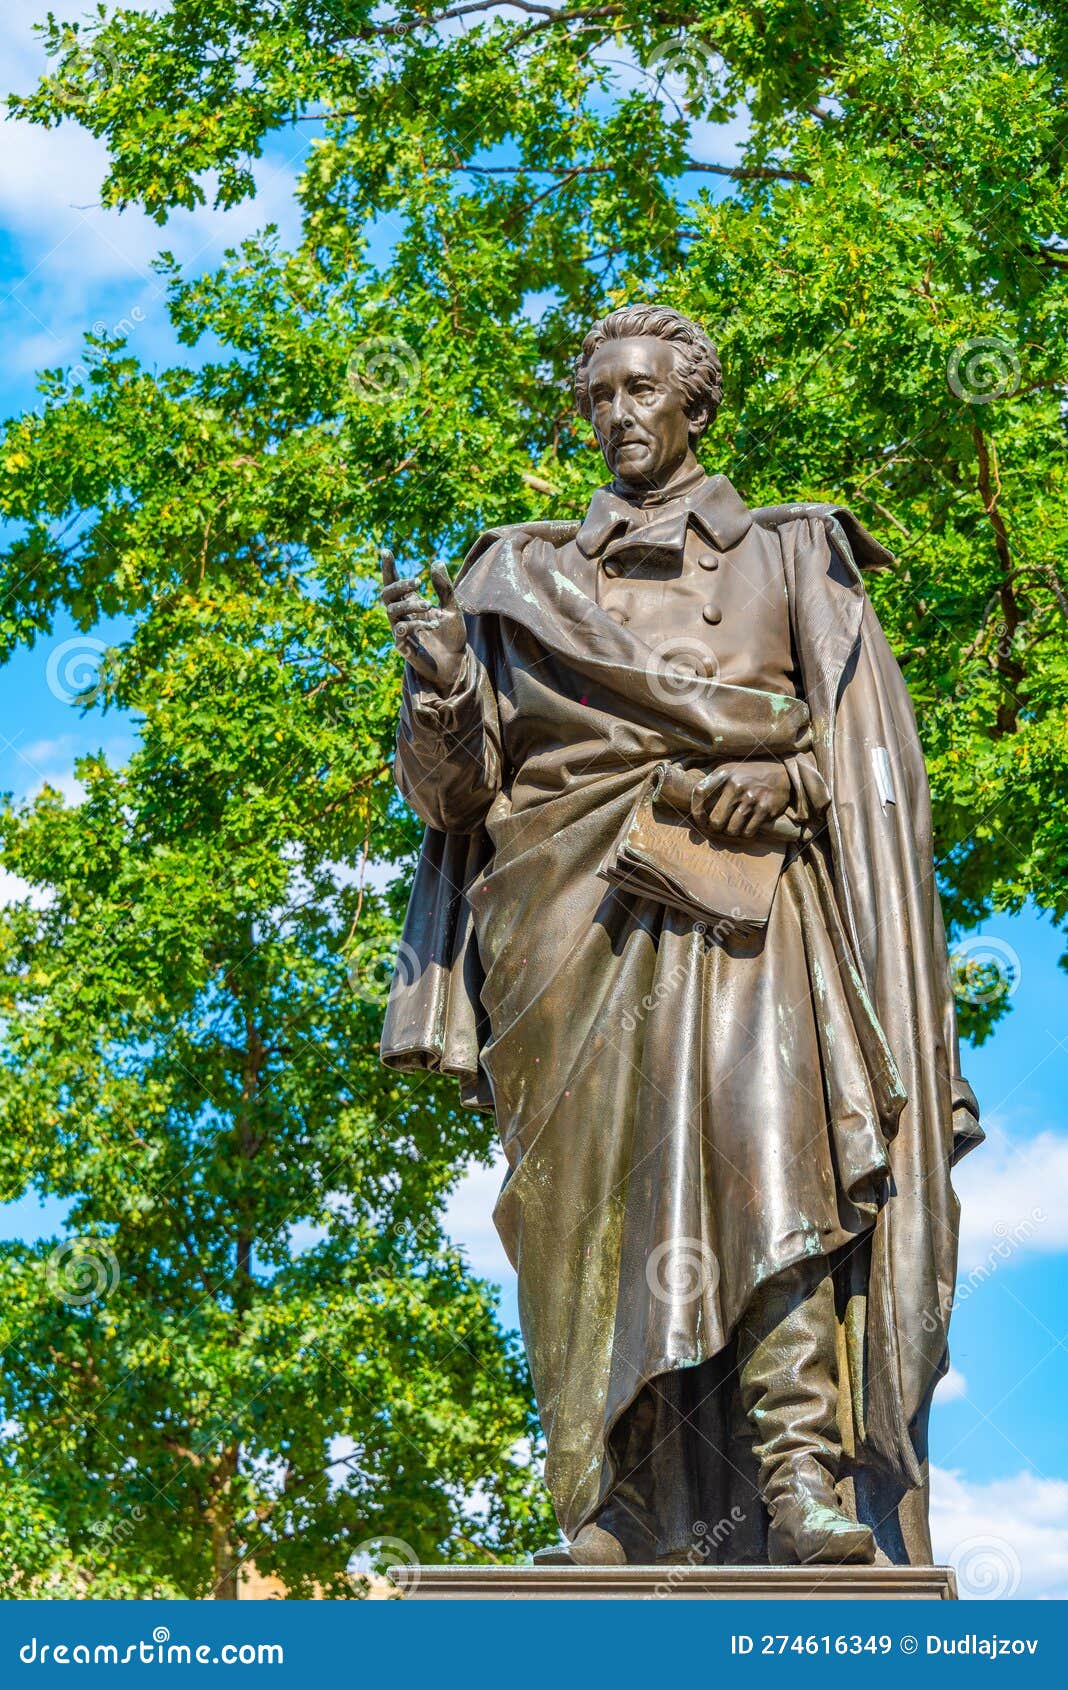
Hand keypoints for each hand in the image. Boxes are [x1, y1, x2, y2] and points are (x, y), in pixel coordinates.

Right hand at [381, 548, 467, 692]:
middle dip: (399, 585)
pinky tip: (434, 624)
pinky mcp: (403, 647)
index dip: (388, 568)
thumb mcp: (452, 608)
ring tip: (429, 604)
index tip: (386, 551)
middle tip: (417, 581)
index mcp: (411, 604)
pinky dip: (417, 624)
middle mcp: (402, 616)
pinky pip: (402, 631)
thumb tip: (436, 562)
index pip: (394, 584)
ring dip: (410, 605)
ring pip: (391, 611)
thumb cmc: (452, 636)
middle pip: (387, 595)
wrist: (457, 663)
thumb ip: (444, 588)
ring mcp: (401, 632)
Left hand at [689, 760, 791, 839]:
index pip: (699, 792)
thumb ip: (713, 784)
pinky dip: (746, 833)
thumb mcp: (730, 770)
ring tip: (734, 827)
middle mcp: (736, 785)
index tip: (700, 820)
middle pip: (715, 820)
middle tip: (720, 828)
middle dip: (716, 828)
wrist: (781, 772)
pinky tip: (747, 827)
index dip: (696, 811)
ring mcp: (751, 797)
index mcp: (724, 773)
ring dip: (731, 832)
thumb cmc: (749, 774)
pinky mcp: (765, 808)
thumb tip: (695, 809)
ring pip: (731, 829)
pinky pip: (748, 831)